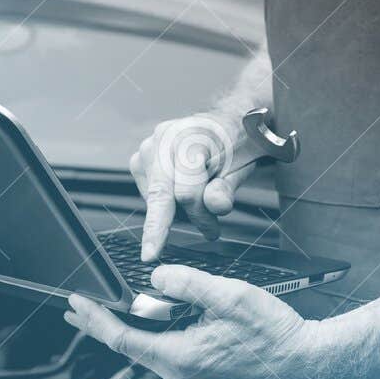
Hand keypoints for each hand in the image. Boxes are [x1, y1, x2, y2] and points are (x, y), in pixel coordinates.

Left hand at [65, 265, 318, 378]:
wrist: (303, 362)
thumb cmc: (274, 334)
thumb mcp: (230, 298)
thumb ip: (188, 284)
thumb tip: (157, 276)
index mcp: (179, 357)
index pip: (121, 339)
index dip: (95, 319)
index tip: (76, 304)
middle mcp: (178, 372)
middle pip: (127, 346)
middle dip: (99, 324)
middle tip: (75, 308)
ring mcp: (187, 374)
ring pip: (145, 348)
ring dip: (123, 327)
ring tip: (101, 311)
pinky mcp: (198, 369)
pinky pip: (162, 349)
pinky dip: (146, 332)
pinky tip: (143, 319)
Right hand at [130, 112, 262, 259]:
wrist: (223, 125)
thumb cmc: (233, 146)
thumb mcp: (241, 166)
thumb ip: (227, 187)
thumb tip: (215, 205)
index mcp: (191, 136)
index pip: (186, 191)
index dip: (200, 216)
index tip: (212, 231)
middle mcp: (163, 139)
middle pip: (161, 196)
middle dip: (163, 228)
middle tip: (161, 253)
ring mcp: (147, 149)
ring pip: (155, 199)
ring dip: (175, 212)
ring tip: (196, 204)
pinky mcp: (139, 161)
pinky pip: (150, 195)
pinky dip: (166, 203)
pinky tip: (181, 194)